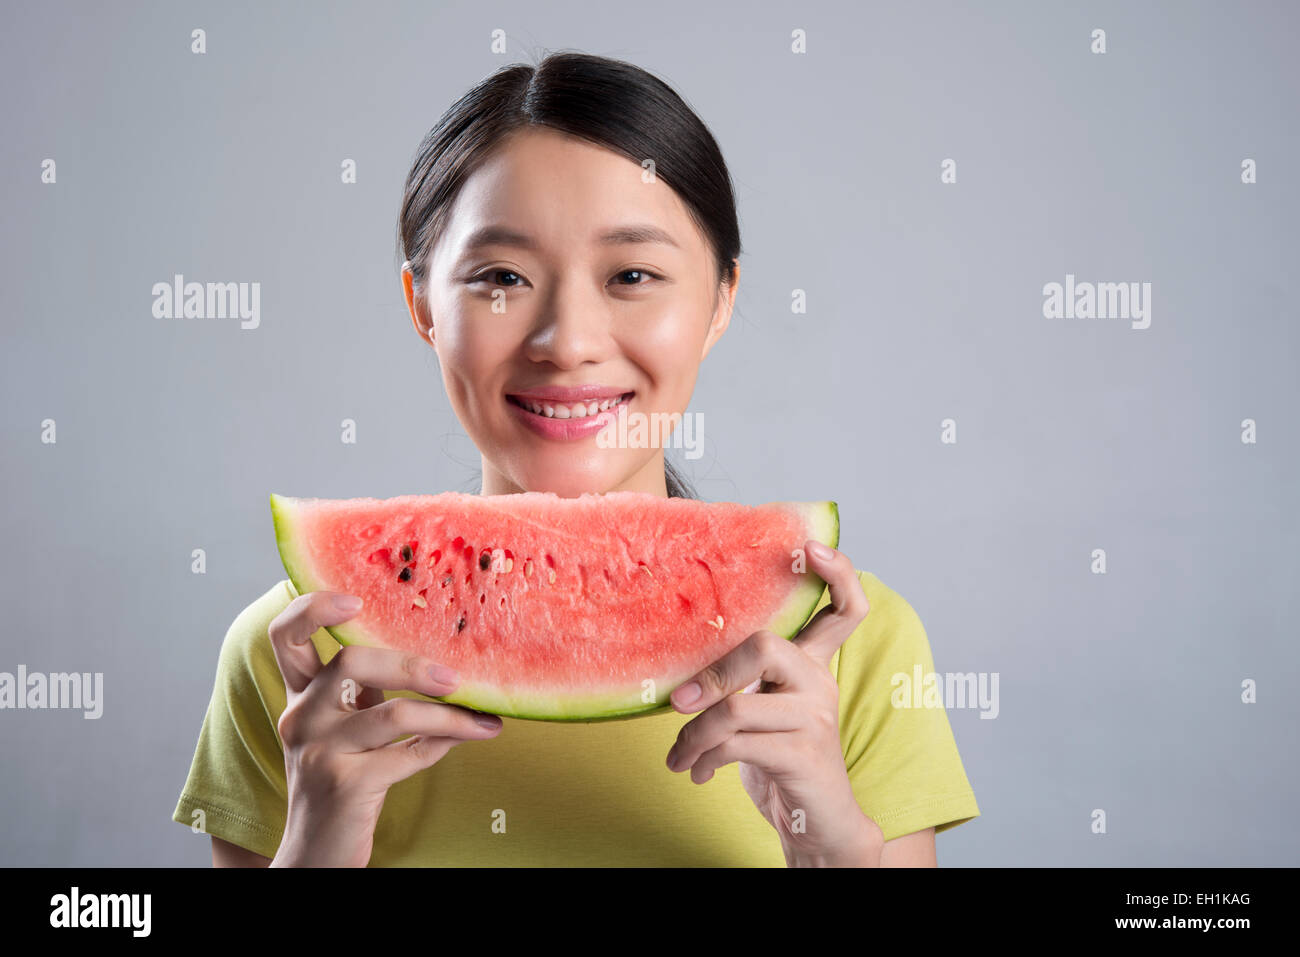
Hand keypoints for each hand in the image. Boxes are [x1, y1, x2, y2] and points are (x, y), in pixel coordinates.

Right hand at [265, 591, 503, 866]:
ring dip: (447, 714)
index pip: (286, 636)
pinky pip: (407, 755)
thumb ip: (374, 694)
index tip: (355, 599)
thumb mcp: (350, 730)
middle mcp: (301, 717)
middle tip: (456, 678)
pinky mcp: (344, 785)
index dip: (314, 607)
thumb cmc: (343, 781)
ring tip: (481, 716)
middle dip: (411, 664)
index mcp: (301, 696)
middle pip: (351, 661)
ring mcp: (319, 751)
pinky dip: (444, 745)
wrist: (316, 855)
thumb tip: (445, 658)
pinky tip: (469, 738)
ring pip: (391, 714)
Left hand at [665, 540, 882, 865]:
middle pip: (764, 646)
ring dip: (693, 736)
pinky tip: (696, 773)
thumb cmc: (779, 761)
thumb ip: (738, 685)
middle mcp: (820, 683)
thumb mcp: (759, 715)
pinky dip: (704, 759)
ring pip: (736, 706)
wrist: (816, 826)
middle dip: (712, 675)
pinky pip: (736, 744)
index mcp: (812, 666)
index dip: (837, 573)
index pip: (845, 608)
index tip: (810, 546)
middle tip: (677, 704)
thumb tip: (678, 676)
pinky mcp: (804, 754)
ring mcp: (816, 718)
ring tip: (677, 758)